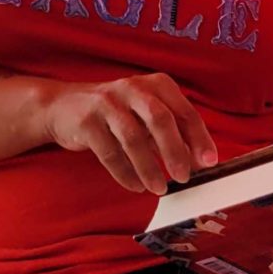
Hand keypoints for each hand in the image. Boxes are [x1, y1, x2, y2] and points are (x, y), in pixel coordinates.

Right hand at [38, 72, 219, 193]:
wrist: (63, 107)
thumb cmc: (118, 113)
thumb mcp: (147, 115)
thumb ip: (174, 132)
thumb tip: (200, 161)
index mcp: (157, 85)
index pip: (185, 112)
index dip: (199, 138)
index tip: (209, 162)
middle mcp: (133, 89)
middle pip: (160, 120)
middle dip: (175, 151)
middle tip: (185, 177)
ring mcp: (107, 103)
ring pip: (133, 138)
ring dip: (149, 167)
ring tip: (159, 188)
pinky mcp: (86, 121)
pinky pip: (109, 152)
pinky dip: (125, 173)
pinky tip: (136, 186)